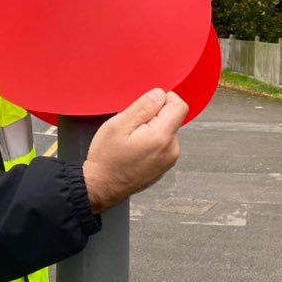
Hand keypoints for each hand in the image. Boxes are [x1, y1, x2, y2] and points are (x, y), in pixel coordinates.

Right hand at [82, 88, 187, 213]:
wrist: (101, 187)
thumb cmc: (107, 158)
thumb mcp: (118, 125)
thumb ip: (142, 107)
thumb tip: (160, 94)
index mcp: (162, 137)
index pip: (179, 106)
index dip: (164, 98)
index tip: (146, 104)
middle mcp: (171, 149)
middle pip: (172, 118)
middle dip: (154, 115)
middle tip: (131, 126)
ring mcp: (169, 160)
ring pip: (167, 130)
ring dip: (152, 128)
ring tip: (131, 139)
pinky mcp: (164, 166)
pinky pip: (163, 144)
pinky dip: (151, 141)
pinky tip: (134, 149)